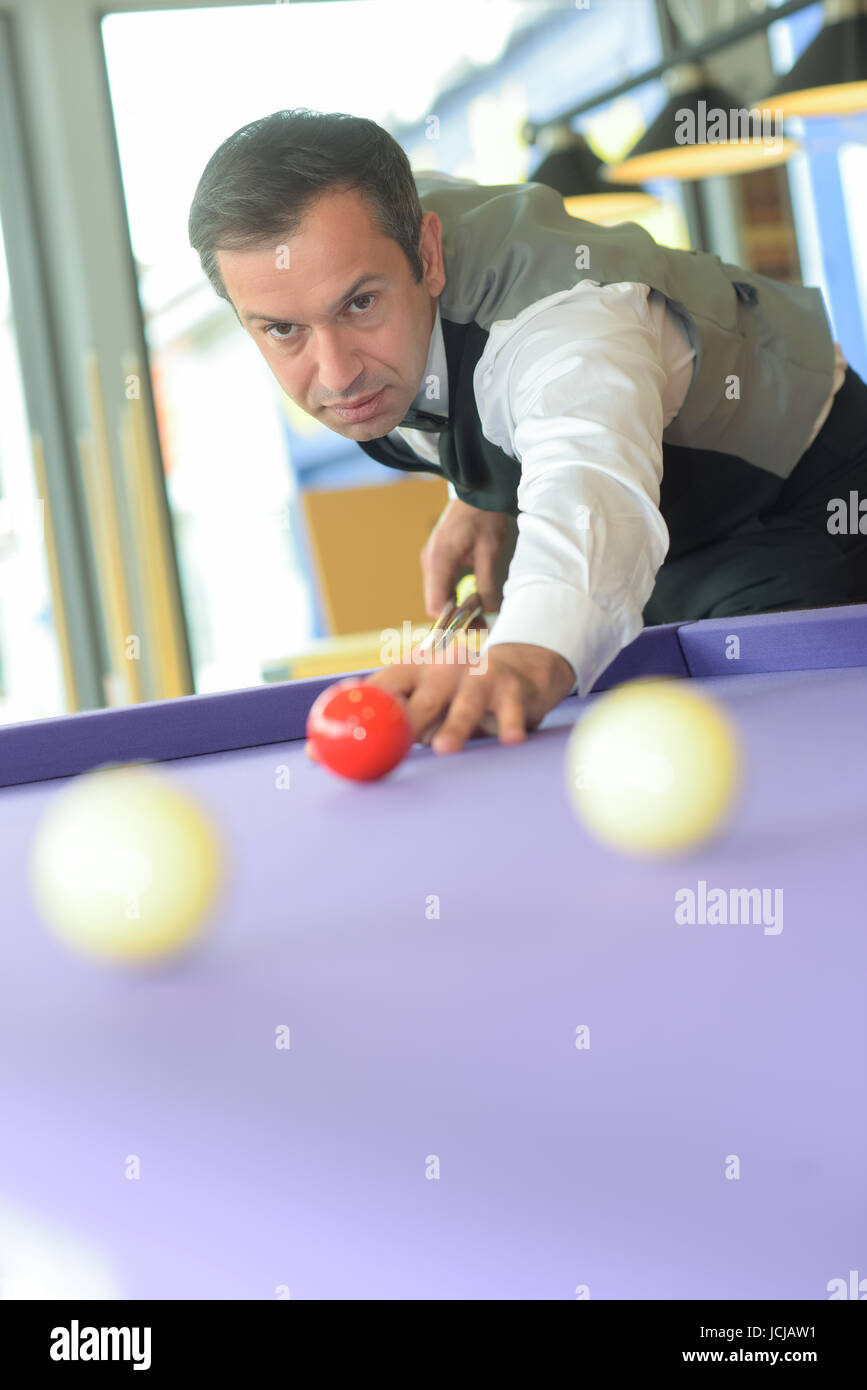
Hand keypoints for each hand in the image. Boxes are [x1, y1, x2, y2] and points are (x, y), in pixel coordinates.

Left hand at [364, 642, 575, 753]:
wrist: (516, 670)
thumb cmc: (456, 696)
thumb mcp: (424, 702)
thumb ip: (394, 723)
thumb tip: (348, 752)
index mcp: (414, 669)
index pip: (384, 688)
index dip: (367, 712)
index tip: (351, 734)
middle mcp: (444, 668)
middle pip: (423, 699)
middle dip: (408, 723)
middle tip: (393, 745)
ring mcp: (479, 676)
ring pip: (465, 705)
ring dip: (454, 727)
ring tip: (445, 748)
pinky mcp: (510, 689)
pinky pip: (509, 712)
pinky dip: (509, 726)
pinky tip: (509, 738)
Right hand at [420, 498, 516, 614]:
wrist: (477, 491)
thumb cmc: (484, 517)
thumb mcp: (490, 551)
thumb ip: (487, 583)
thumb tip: (489, 612)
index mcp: (439, 559)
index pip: (435, 605)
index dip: (451, 621)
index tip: (473, 625)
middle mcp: (429, 561)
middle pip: (434, 603)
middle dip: (455, 617)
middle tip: (481, 622)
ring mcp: (430, 559)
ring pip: (437, 596)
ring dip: (455, 607)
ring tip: (479, 611)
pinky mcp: (436, 558)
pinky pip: (440, 585)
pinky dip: (453, 595)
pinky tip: (471, 597)